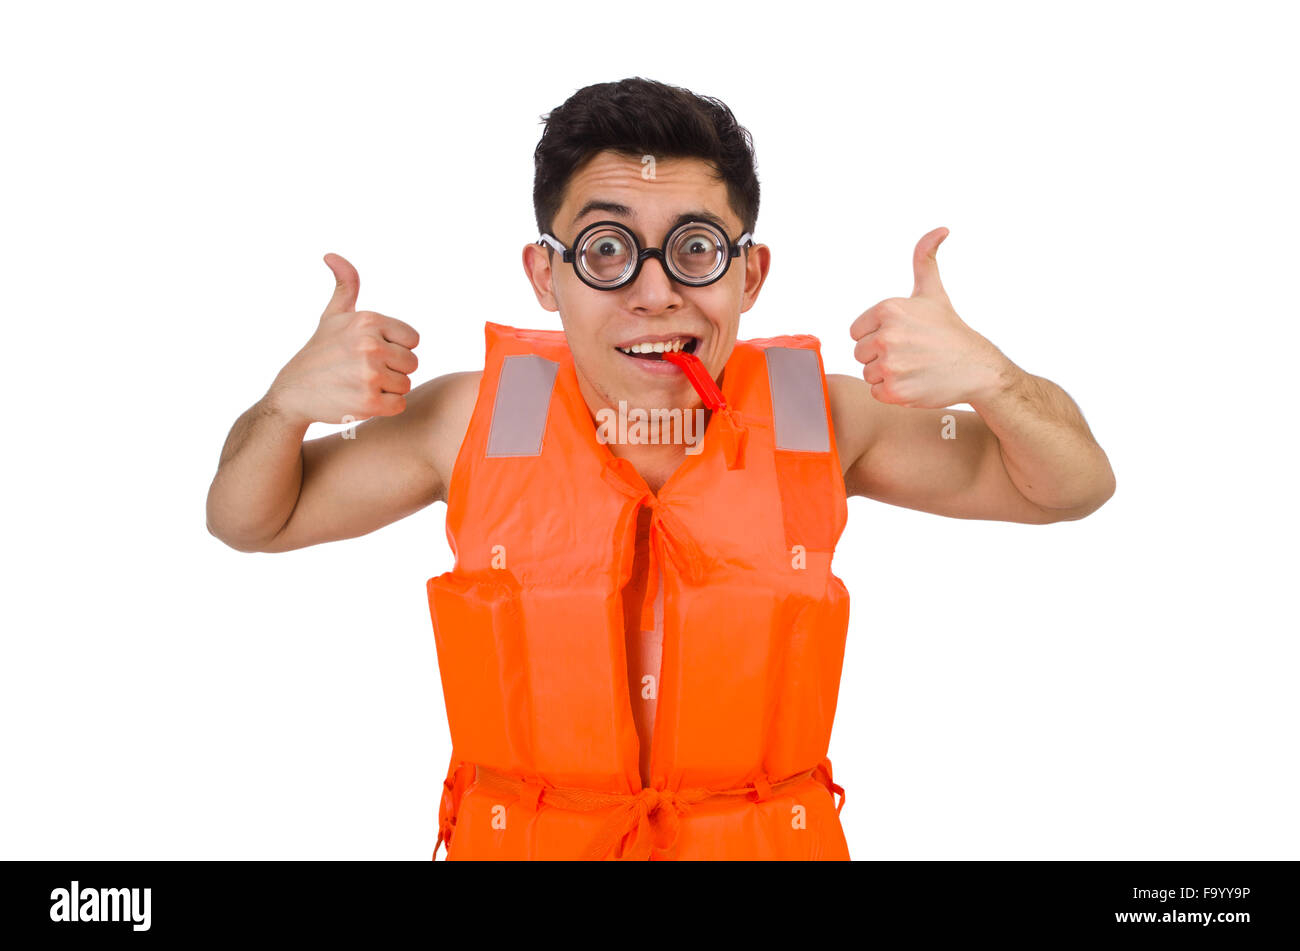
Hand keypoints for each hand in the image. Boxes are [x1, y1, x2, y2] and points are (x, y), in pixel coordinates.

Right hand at [266, 253, 419, 424]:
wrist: (293, 393)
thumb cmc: (319, 353)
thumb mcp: (332, 316)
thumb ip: (345, 285)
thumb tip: (331, 255)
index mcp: (368, 321)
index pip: (412, 340)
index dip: (395, 349)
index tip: (371, 353)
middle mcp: (370, 345)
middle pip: (412, 363)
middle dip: (392, 370)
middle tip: (362, 371)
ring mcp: (370, 375)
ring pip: (405, 384)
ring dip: (387, 389)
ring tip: (359, 384)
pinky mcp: (370, 402)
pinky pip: (399, 404)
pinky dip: (384, 407)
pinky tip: (361, 399)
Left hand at [850, 228, 1008, 407]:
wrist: (977, 367)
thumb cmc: (950, 331)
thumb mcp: (933, 292)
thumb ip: (925, 258)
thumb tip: (941, 229)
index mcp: (888, 309)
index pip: (856, 332)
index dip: (877, 336)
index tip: (903, 336)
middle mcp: (886, 335)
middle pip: (860, 354)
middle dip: (881, 356)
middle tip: (911, 354)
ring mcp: (891, 365)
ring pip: (868, 374)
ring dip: (887, 375)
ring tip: (914, 367)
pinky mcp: (895, 391)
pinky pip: (876, 393)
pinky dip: (893, 393)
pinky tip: (915, 382)